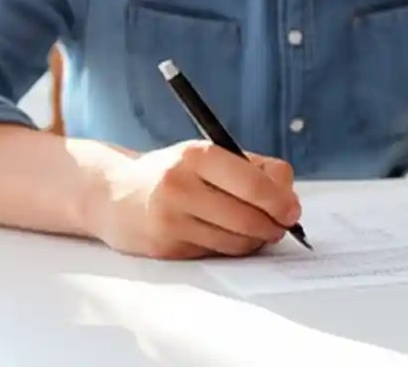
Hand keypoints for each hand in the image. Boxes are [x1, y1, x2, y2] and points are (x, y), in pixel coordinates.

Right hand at [86, 140, 300, 259]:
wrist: (114, 196)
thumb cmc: (174, 174)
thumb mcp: (208, 156)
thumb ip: (252, 170)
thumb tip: (289, 201)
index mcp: (196, 155)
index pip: (252, 181)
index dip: (279, 200)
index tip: (293, 210)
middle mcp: (180, 185)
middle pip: (248, 217)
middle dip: (273, 225)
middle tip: (281, 225)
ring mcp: (171, 219)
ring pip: (235, 241)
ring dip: (256, 240)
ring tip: (259, 231)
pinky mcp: (166, 247)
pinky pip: (216, 253)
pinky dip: (231, 247)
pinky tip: (229, 236)